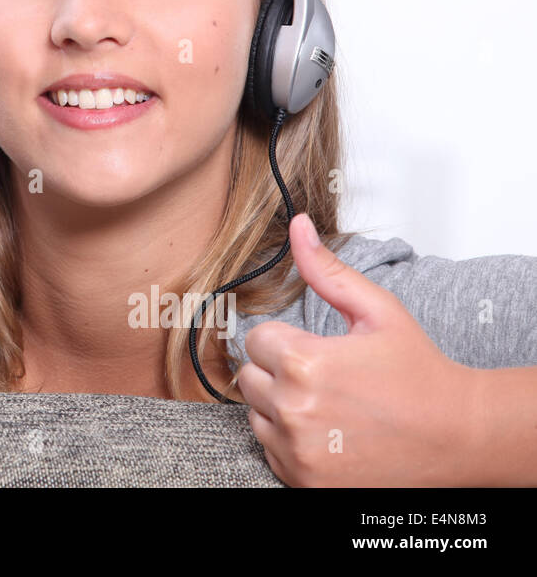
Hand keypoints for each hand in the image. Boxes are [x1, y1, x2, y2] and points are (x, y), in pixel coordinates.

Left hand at [236, 212, 479, 486]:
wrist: (457, 436)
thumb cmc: (419, 374)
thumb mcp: (378, 311)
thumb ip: (328, 270)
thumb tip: (298, 226)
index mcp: (304, 363)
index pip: (257, 339)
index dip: (287, 341)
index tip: (318, 350)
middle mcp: (293, 409)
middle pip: (250, 377)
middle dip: (280, 372)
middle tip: (326, 377)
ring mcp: (297, 450)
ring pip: (257, 414)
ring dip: (281, 407)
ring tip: (331, 405)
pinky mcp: (303, 480)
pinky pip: (270, 449)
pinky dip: (291, 441)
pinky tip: (330, 432)